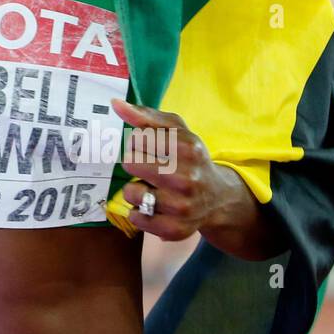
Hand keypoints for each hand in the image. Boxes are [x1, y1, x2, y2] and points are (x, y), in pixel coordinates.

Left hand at [111, 99, 231, 242]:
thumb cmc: (190, 157)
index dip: (138, 142)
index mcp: (188, 148)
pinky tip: (154, 206)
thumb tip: (115, 104)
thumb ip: (145, 116)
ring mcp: (181, 206)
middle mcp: (187, 178)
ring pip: (130, 193)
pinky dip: (139, 212)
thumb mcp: (176, 130)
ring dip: (136, 190)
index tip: (151, 148)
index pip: (136, 138)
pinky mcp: (175, 229)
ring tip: (154, 188)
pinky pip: (137, 218)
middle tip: (152, 168)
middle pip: (130, 164)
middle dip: (136, 164)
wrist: (217, 197)